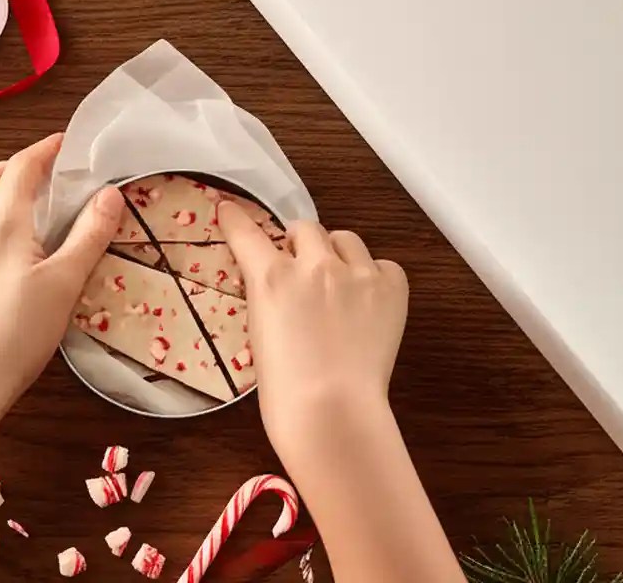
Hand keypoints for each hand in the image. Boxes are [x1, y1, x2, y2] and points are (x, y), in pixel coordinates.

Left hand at [0, 133, 125, 431]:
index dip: (44, 149)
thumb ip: (89, 236)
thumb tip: (109, 195)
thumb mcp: (65, 284)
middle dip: (12, 166)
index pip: (22, 168)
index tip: (63, 142)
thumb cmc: (13, 335)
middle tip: (39, 170)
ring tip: (13, 204)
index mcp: (0, 223)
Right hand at [217, 202, 408, 461]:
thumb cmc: (286, 390)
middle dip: (300, 244)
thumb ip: (268, 299)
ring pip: (346, 239)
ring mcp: (357, 274)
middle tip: (300, 268)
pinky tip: (368, 302)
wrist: (333, 411)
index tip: (231, 211)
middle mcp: (315, 266)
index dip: (237, 219)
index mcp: (272, 278)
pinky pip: (383, 265)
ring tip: (337, 284)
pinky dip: (374, 277)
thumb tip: (279, 287)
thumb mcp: (258, 334)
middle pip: (305, 229)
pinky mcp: (391, 288)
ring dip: (337, 254)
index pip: (248, 233)